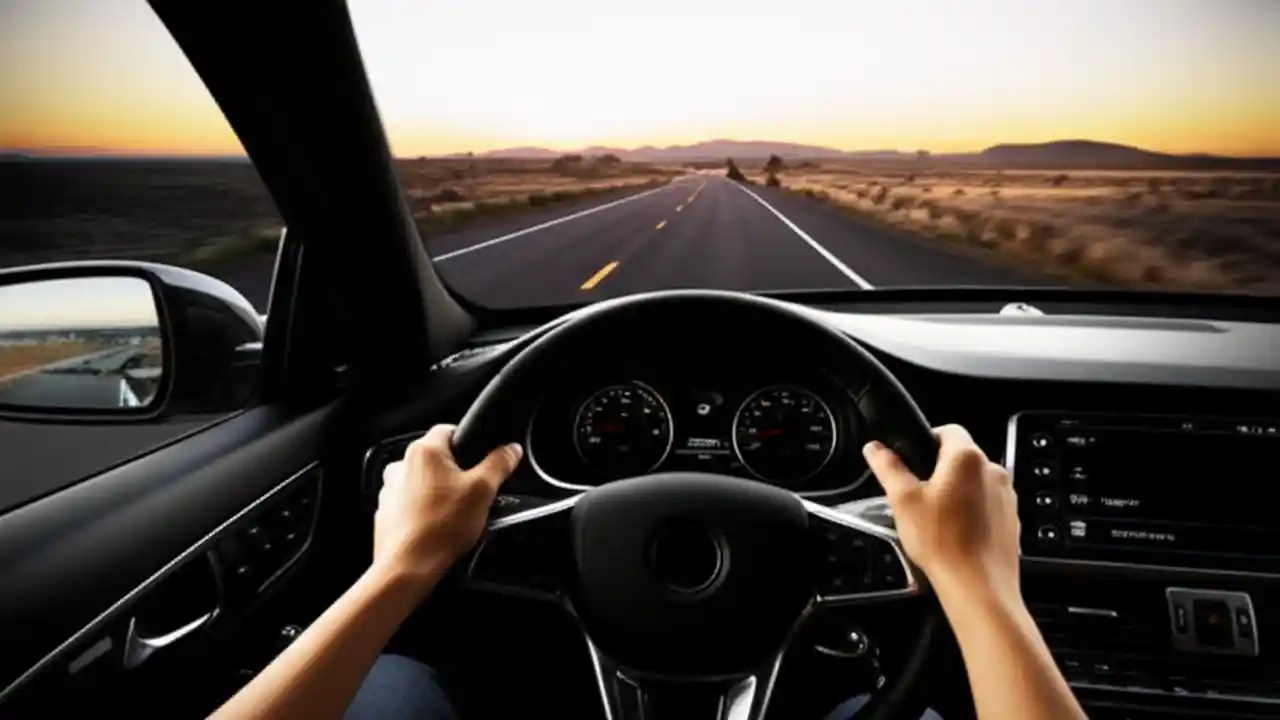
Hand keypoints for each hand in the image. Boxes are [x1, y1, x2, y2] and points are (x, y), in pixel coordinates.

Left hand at [375, 424, 522, 587]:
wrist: (408, 566)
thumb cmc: (441, 527)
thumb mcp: (483, 491)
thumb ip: (499, 463)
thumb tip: (511, 449)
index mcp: (424, 451)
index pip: (449, 430)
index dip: (468, 442)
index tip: (481, 458)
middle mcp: (401, 465)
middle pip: (436, 458)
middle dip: (455, 472)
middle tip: (473, 492)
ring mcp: (390, 490)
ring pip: (422, 482)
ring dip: (438, 492)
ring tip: (456, 514)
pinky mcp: (386, 513)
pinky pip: (410, 504)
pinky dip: (423, 511)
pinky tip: (438, 527)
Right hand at [863, 425, 1019, 603]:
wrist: (979, 586)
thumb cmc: (943, 543)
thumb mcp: (903, 501)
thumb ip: (888, 468)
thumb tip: (875, 449)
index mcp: (967, 458)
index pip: (948, 429)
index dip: (926, 440)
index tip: (913, 460)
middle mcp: (993, 471)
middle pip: (961, 458)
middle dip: (939, 472)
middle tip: (918, 497)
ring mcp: (1007, 495)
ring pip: (974, 482)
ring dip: (956, 493)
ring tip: (936, 520)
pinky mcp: (1012, 518)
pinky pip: (987, 505)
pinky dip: (972, 513)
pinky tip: (955, 534)